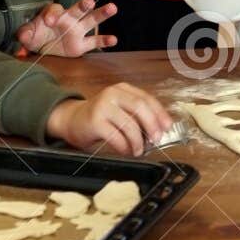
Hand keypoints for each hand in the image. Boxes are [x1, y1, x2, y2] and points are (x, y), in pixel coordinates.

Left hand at [15, 0, 117, 57]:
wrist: (43, 49)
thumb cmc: (36, 36)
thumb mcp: (28, 34)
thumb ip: (25, 32)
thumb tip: (23, 35)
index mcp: (54, 13)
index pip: (54, 10)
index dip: (52, 15)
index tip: (49, 22)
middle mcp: (68, 19)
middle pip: (77, 9)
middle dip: (83, 5)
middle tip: (89, 1)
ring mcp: (77, 31)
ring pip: (91, 20)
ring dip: (101, 14)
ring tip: (112, 7)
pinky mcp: (82, 44)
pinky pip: (94, 42)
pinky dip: (104, 40)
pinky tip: (114, 39)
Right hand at [46, 84, 171, 155]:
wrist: (71, 120)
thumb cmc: (99, 118)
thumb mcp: (119, 110)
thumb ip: (137, 116)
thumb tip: (159, 130)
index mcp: (122, 89)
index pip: (147, 98)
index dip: (159, 113)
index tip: (167, 126)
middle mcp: (113, 94)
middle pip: (140, 107)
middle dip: (152, 125)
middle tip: (156, 139)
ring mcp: (103, 106)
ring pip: (129, 124)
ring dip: (137, 141)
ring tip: (138, 150)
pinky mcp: (95, 121)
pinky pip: (116, 136)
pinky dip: (125, 147)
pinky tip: (126, 151)